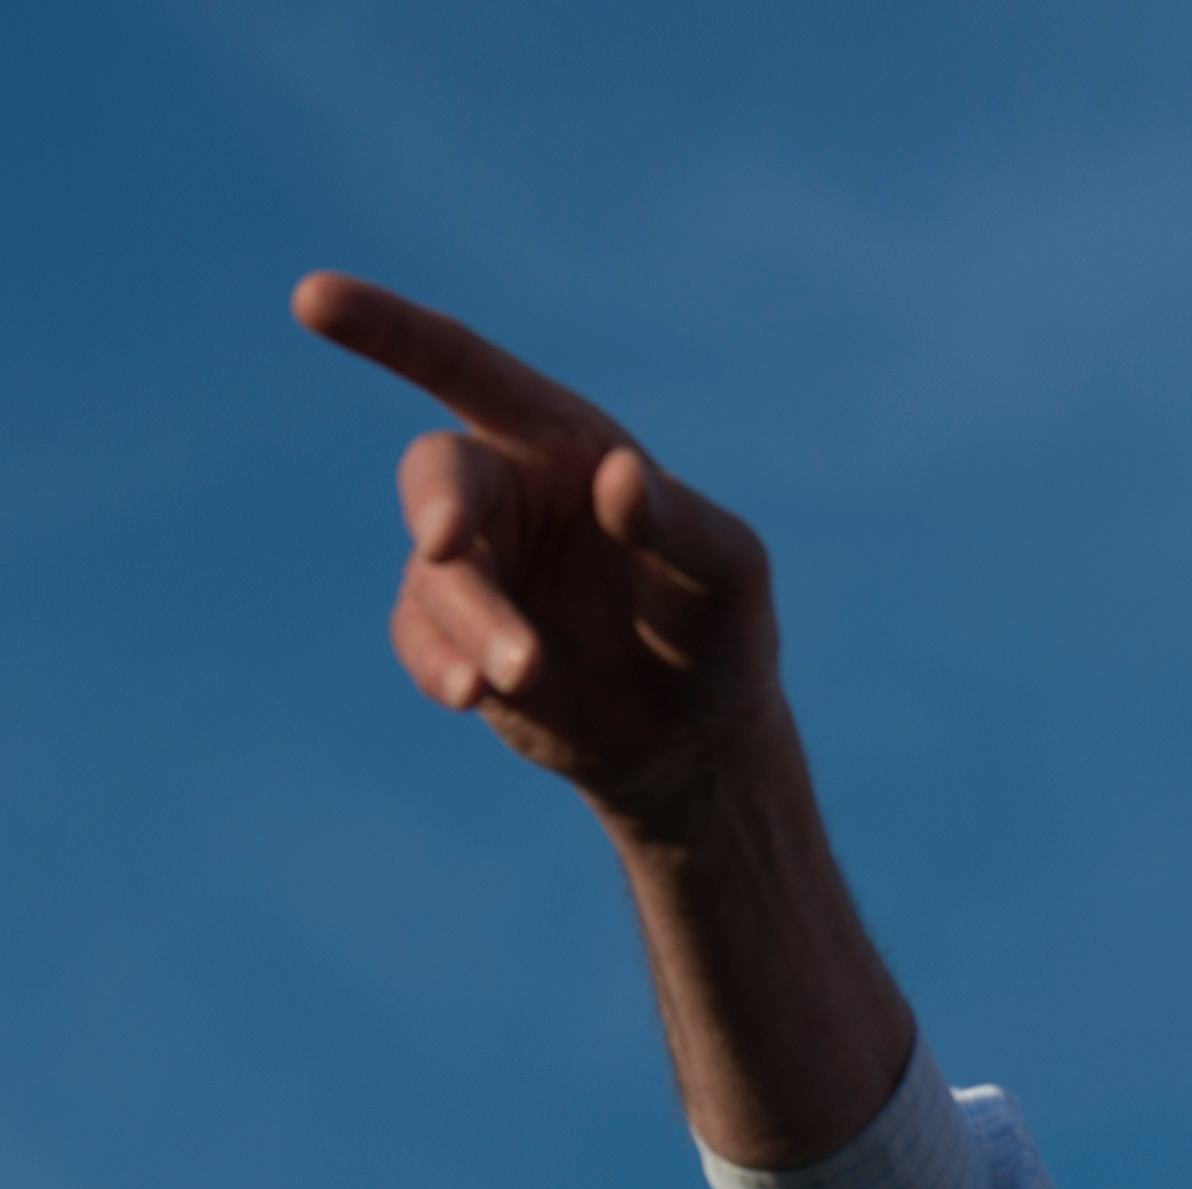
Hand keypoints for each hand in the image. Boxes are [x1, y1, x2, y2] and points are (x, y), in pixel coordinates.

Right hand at [292, 272, 787, 831]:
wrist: (694, 736)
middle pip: (438, 474)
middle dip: (437, 505)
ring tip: (526, 671)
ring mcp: (475, 564)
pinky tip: (472, 691)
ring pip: (436, 574)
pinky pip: (423, 638)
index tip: (313, 297)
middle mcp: (507, 490)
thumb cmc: (719, 629)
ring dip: (475, 619)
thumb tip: (618, 479)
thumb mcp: (729, 573)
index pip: (468, 369)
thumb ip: (682, 525)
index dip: (389, 331)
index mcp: (564, 442)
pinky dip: (440, 663)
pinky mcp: (454, 637)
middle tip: (444, 542)